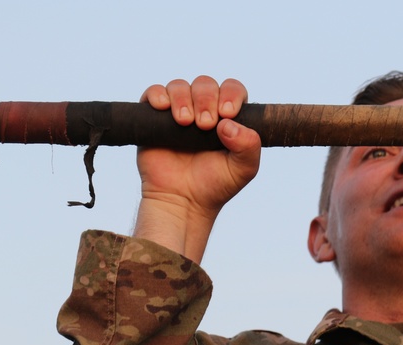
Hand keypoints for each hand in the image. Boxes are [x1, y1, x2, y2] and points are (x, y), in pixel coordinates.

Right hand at [134, 75, 260, 261]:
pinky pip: (153, 93)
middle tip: (205, 124)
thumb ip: (249, 146)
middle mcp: (203, 109)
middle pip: (205, 84)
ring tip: (185, 122)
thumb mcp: (243, 169)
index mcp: (227, 117)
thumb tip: (229, 123)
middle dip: (206, 99)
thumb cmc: (215, 185)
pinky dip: (158, 95)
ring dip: (183, 98)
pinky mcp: (154, 118)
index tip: (226, 113)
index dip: (230, 94)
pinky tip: (163, 107)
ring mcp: (178, 111)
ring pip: (179, 86)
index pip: (232, 89)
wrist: (183, 201)